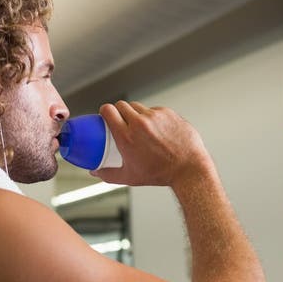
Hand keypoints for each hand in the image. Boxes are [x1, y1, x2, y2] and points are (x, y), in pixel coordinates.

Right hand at [90, 100, 210, 187]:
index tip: (105, 114)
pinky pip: (154, 110)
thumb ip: (108, 174)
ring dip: (135, 113)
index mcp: (126, 137)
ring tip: (138, 126)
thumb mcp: (129, 177)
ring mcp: (155, 116)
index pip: (108, 110)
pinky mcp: (168, 113)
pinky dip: (152, 117)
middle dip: (118, 111)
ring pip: (138, 106)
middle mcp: (139, 123)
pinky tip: (156, 129)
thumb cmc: (159, 174)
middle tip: (121, 120)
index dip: (105, 110)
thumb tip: (94, 172)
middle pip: (121, 105)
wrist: (187, 169)